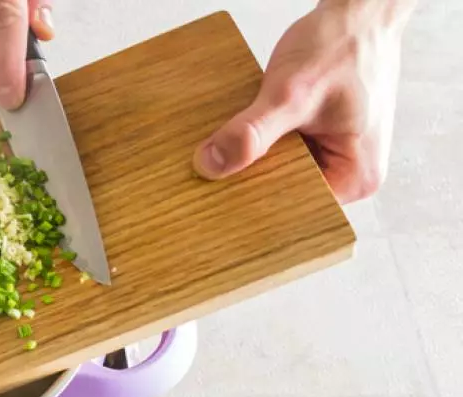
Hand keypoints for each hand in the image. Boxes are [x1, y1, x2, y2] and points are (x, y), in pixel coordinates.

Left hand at [194, 0, 415, 202]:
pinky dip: (255, 144)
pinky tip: (232, 139)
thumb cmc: (343, 46)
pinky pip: (275, 154)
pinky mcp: (313, 141)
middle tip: (206, 177)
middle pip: (282, 195)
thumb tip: (211, 165)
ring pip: (275, 174)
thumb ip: (253, 131)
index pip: (293, 212)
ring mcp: (329, 157)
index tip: (213, 201)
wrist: (356, 12)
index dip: (252, 205)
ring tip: (216, 157)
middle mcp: (345, 175)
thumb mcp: (292, 92)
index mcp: (355, 178)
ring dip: (248, 161)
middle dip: (248, 183)